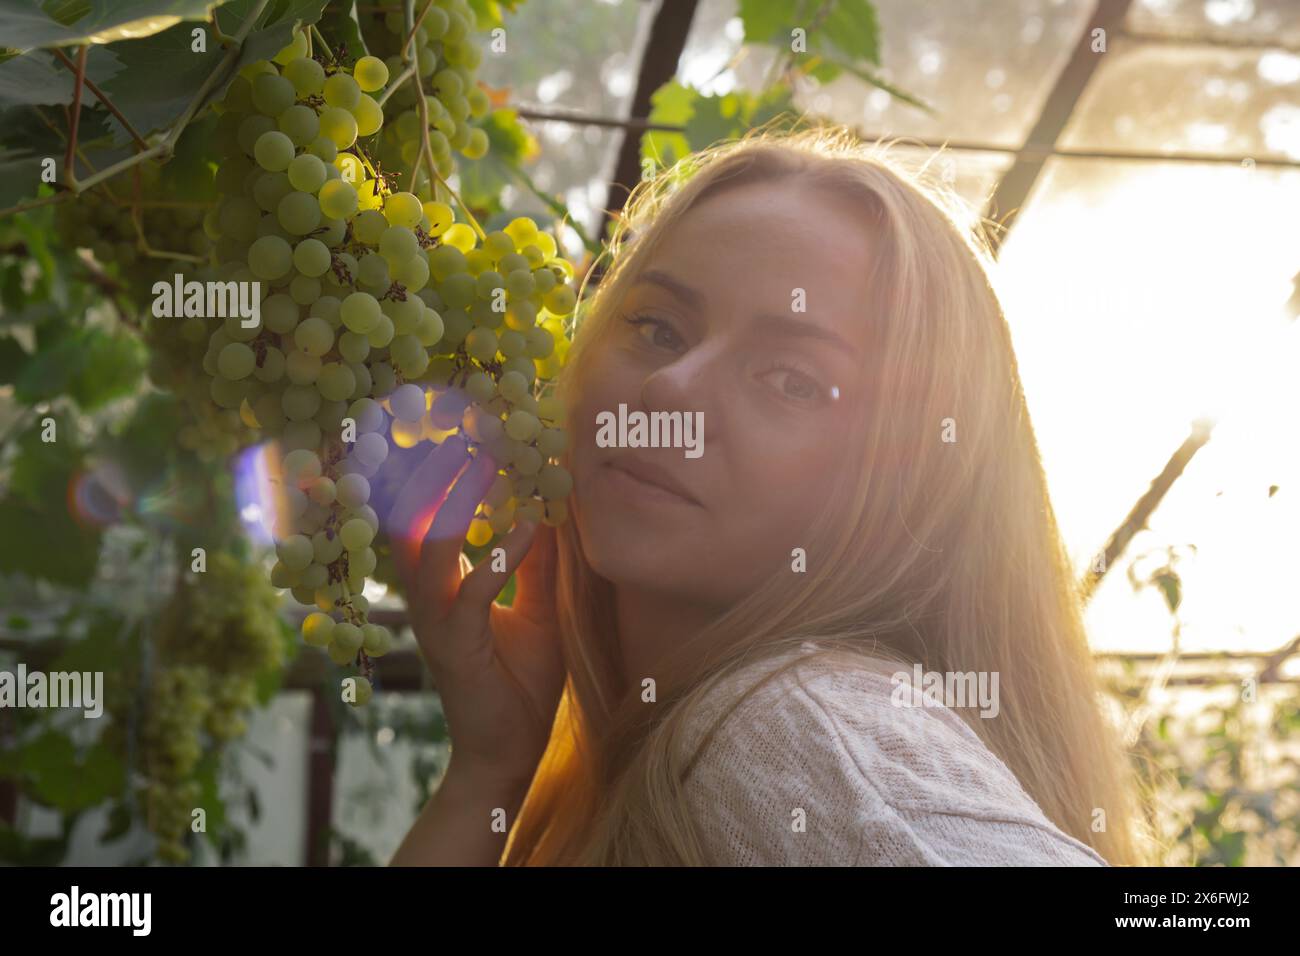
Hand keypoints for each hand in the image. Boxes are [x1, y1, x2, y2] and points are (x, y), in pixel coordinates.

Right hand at [388, 437, 563, 790]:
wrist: (511, 752)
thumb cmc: (522, 680)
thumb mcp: (537, 606)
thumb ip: (537, 561)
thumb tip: (550, 508)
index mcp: (440, 586)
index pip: (422, 516)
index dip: (430, 471)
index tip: (455, 424)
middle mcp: (428, 597)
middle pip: (407, 519)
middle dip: (425, 469)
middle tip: (456, 422)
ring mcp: (436, 621)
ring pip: (428, 548)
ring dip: (455, 500)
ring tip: (483, 459)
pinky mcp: (457, 647)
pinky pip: (470, 593)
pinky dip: (498, 556)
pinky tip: (529, 526)